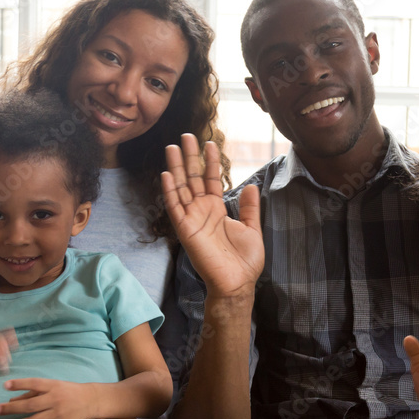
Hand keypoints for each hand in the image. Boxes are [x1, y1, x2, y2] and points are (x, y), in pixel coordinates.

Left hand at [0, 378, 95, 418]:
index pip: (34, 383)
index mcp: (53, 386)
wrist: (90, 400)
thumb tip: (10, 400)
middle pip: (30, 405)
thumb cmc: (66, 391)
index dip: (19, 384)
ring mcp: (58, 415)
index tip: (5, 385)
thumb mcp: (52, 386)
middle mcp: (55, 400)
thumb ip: (32, 392)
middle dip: (11, 409)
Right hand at [161, 134, 263, 297]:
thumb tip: (250, 185)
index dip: (210, 161)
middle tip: (186, 135)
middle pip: (192, 178)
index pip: (212, 179)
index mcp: (217, 209)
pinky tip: (167, 174)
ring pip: (181, 188)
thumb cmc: (245, 261)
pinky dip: (169, 191)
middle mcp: (202, 211)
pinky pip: (174, 207)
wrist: (237, 283)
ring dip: (176, 167)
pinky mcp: (185, 230)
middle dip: (189, 157)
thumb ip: (249, 207)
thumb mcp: (252, 229)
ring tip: (172, 146)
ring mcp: (192, 219)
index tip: (210, 142)